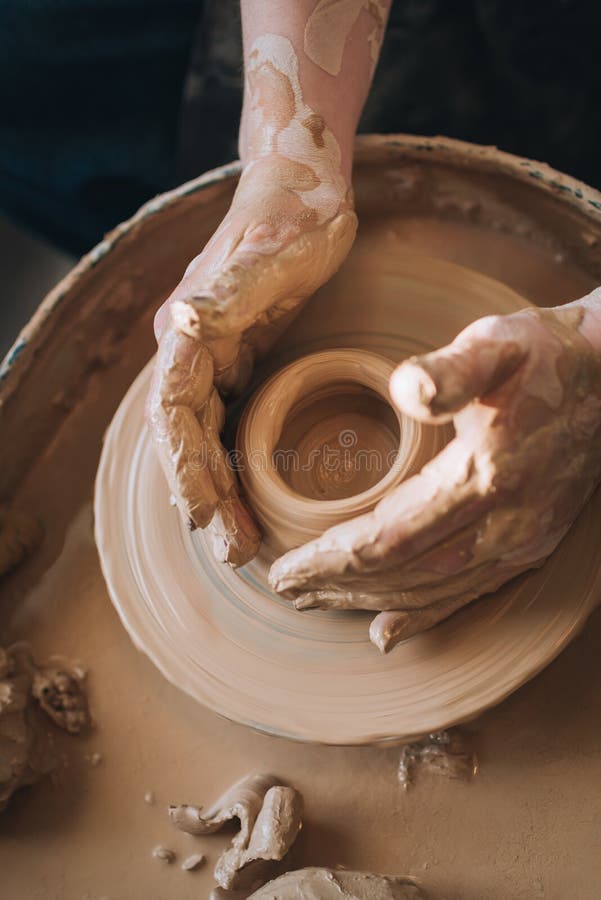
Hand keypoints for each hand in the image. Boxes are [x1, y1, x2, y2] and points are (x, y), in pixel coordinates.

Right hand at [146, 156, 355, 564]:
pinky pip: (228, 423)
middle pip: (185, 438)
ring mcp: (214, 354)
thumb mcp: (271, 254)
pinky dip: (234, 464)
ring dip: (219, 490)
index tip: (210, 520)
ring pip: (205, 437)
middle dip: (205, 497)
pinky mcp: (240, 357)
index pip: (173, 416)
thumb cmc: (295, 215)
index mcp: (188, 330)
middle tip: (235, 553)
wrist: (307, 181)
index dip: (188, 471)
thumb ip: (225, 293)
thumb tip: (181, 324)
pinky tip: (251, 497)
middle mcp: (192, 348)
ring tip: (240, 543)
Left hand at [269, 299, 600, 649]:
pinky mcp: (531, 544)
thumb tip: (407, 390)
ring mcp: (521, 541)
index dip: (328, 561)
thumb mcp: (494, 346)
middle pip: (400, 575)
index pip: (385, 540)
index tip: (282, 571)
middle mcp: (503, 524)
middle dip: (336, 587)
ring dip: (369, 603)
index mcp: (482, 477)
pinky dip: (423, 616)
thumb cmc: (542, 356)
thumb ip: (448, 372)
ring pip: (429, 591)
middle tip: (285, 590)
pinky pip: (468, 594)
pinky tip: (389, 632)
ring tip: (319, 605)